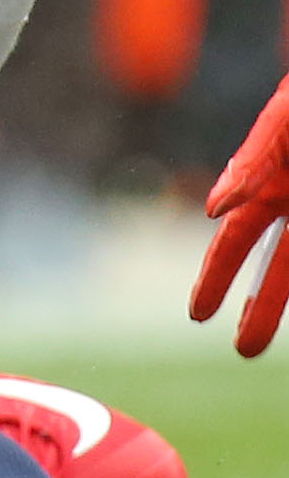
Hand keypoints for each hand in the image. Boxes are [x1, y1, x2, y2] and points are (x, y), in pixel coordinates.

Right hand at [191, 74, 288, 355]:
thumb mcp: (284, 127)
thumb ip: (251, 165)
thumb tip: (215, 209)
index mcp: (268, 187)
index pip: (233, 244)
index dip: (215, 280)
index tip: (198, 315)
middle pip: (277, 269)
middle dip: (260, 310)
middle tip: (243, 349)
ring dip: (286, 299)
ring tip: (264, 339)